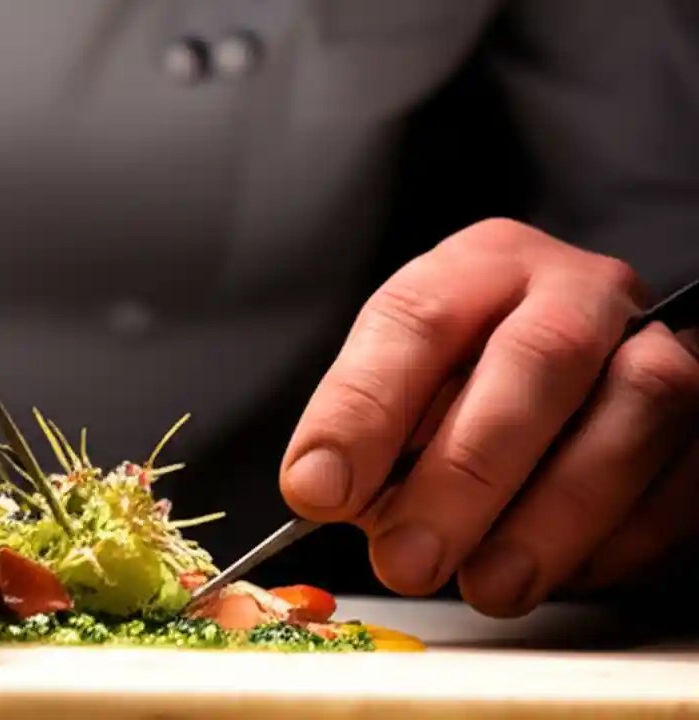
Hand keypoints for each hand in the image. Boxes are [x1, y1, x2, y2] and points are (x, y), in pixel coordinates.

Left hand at [279, 218, 698, 616]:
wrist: (584, 376)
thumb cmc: (472, 385)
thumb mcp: (406, 388)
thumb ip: (370, 431)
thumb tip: (324, 492)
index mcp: (480, 268)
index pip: (417, 321)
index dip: (364, 411)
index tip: (317, 492)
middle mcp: (576, 290)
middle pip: (535, 360)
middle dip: (465, 473)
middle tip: (405, 558)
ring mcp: (656, 346)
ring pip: (633, 412)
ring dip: (552, 517)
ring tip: (487, 586)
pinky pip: (683, 476)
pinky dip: (620, 537)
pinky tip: (558, 575)